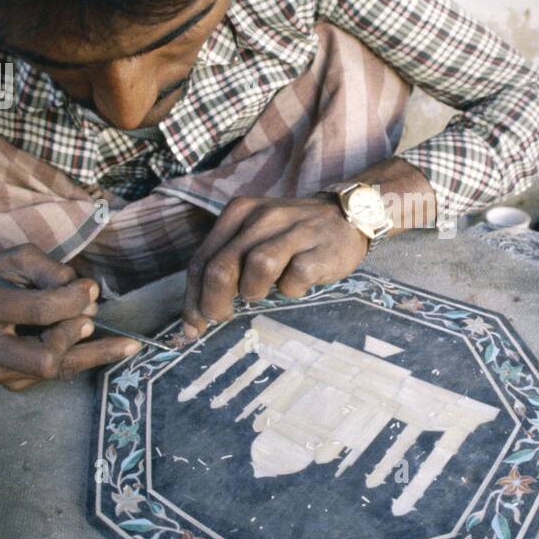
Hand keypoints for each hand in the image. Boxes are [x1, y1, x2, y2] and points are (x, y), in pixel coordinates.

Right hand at [0, 243, 140, 391]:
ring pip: (56, 372)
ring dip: (91, 354)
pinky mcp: (7, 382)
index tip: (90, 288)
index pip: (39, 310)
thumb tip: (89, 296)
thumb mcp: (16, 260)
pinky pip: (55, 376)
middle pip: (46, 358)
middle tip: (90, 319)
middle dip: (74, 335)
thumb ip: (52, 271)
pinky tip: (94, 349)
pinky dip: (79, 359)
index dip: (73, 300)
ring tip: (120, 344)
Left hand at [181, 195, 367, 338]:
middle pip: (222, 267)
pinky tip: (294, 286)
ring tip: (261, 293)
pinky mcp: (319, 250)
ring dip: (253, 291)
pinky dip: (290, 290)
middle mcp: (262, 216)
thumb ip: (226, 265)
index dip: (192, 298)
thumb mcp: (254, 238)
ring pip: (257, 267)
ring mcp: (293, 231)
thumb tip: (197, 316)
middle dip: (214, 302)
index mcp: (239, 212)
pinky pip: (295, 279)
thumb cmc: (291, 237)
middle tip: (222, 317)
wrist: (346, 218)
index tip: (193, 325)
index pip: (202, 260)